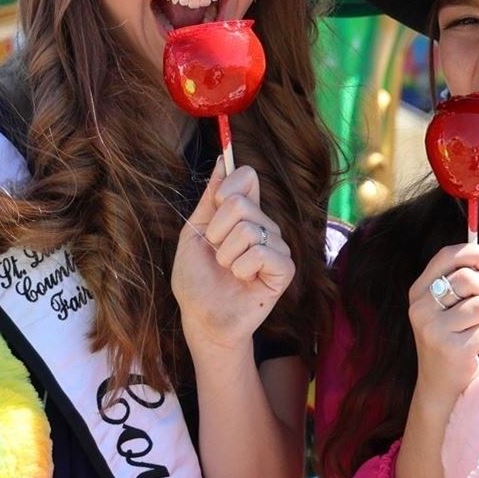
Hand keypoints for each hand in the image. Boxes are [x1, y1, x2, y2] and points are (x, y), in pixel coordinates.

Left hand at [174, 161, 294, 354]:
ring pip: (249, 229)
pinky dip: (241, 268)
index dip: (225, 188)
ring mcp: (277, 247)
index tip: (213, 207)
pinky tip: (242, 279)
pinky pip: (261, 253)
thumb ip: (209, 199)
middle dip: (216, 232)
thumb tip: (223, 159)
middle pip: (240, 203)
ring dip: (226, 255)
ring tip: (228, 270)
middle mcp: (265, 226)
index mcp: (245, 214)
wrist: (201, 318)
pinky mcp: (284, 269)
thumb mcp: (194, 234)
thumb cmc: (196, 280)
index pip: (247, 176)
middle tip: (216, 253)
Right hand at [408, 243, 478, 411]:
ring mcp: (433, 330)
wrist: (439, 385)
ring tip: (473, 331)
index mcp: (418, 292)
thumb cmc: (451, 338)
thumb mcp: (444, 307)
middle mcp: (420, 309)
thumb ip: (458, 282)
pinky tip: (473, 349)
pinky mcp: (451, 349)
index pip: (446, 255)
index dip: (473, 253)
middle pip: (467, 278)